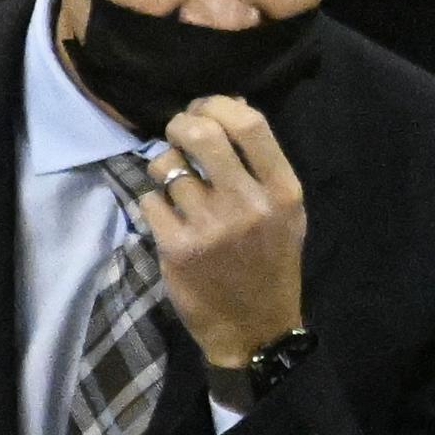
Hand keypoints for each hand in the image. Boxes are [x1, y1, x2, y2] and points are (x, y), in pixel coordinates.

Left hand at [140, 95, 306, 374]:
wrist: (254, 330)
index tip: (203, 111)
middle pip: (201, 133)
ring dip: (165, 172)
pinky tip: (172, 224)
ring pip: (167, 166)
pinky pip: (149, 199)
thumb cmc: (270, 266)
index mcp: (283, 194)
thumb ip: (262, 165)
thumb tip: (234, 105)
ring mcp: (212, 227)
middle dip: (180, 126)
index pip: (248, 124)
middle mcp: (250, 206)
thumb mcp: (284, 216)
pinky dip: (155, 207)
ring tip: (178, 191)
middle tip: (179, 137)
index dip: (216, 104)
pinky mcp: (178, 247)